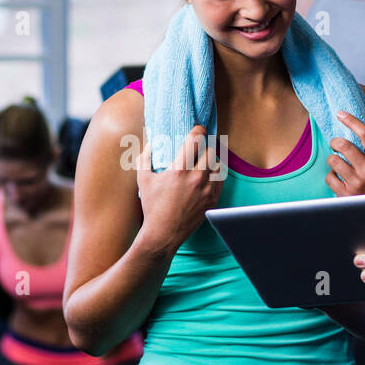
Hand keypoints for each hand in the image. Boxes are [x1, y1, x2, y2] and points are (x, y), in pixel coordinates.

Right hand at [135, 126, 224, 250]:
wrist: (164, 234)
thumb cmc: (152, 207)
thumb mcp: (143, 180)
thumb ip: (145, 158)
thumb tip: (150, 144)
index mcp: (179, 169)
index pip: (196, 139)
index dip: (198, 130)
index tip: (197, 130)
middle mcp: (196, 177)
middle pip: (210, 150)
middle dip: (204, 147)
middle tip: (198, 149)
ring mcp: (207, 189)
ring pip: (218, 164)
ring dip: (211, 161)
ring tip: (203, 163)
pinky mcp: (213, 200)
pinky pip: (221, 179)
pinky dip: (215, 175)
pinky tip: (207, 176)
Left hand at [326, 112, 364, 196]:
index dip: (351, 120)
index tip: (340, 113)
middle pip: (345, 145)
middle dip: (336, 141)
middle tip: (336, 143)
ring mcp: (356, 183)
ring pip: (333, 160)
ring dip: (333, 159)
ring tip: (338, 163)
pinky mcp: (345, 195)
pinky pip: (329, 177)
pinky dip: (331, 176)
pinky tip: (339, 179)